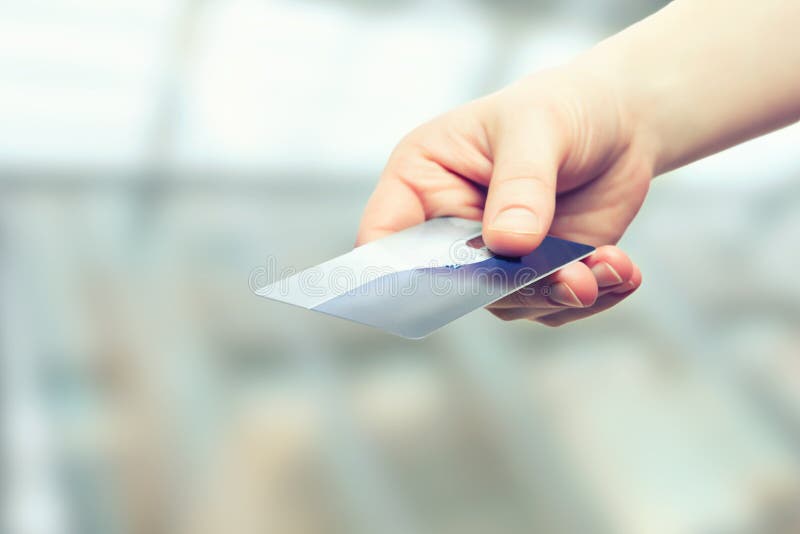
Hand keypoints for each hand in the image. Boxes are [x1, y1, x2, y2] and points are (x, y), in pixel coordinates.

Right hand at [356, 66, 651, 325]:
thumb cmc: (561, 106)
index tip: (440, 285)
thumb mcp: (537, 127)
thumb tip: (508, 247)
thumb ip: (521, 186)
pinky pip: (552, 307)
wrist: (620, 122)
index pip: (384, 236)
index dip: (392, 271)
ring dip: (561, 294)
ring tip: (609, 267)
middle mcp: (449, 227)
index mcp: (423, 181)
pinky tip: (623, 270)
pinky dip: (592, 295)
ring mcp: (493, 257)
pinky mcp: (537, 274)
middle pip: (451, 284)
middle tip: (569, 281)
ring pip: (507, 303)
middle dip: (510, 289)